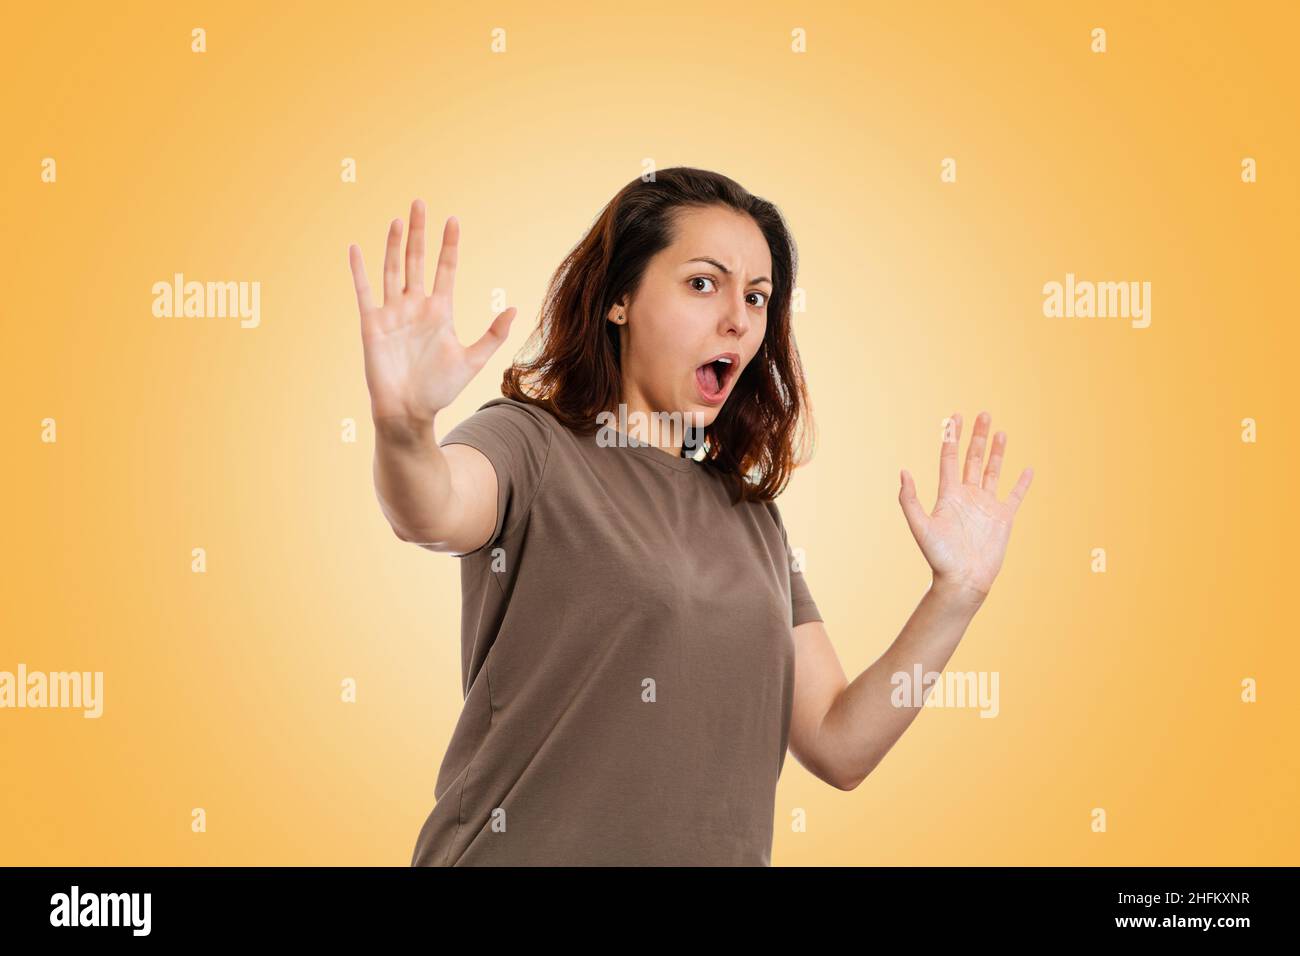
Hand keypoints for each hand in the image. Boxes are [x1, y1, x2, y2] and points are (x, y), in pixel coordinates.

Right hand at [347, 199, 516, 432]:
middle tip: (420, 202)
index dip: (449, 245)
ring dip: (393, 244)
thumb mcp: (472, 360)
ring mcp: (392, 313)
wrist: (409, 412)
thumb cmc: (440, 389)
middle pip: (416, 260)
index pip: (445, 269)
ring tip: (397, 219)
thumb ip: (493, 334)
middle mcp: (415, 306)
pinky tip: (355, 249)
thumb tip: (514, 308)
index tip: (454, 220)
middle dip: (419, 233)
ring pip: (392, 269)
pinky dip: (359, 271)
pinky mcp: (372, 325)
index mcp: (439, 311)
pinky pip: (364, 292)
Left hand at [898, 411, 1033, 601]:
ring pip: (992, 471)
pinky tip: (1027, 470)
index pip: (950, 459)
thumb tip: (903, 471)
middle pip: (973, 459)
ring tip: (999, 431)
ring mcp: (986, 506)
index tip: (955, 417)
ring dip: (996, 452)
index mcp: (948, 495)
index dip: (952, 437)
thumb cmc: (939, 557)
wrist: (962, 580)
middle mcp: (967, 496)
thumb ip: (909, 500)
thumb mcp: (920, 527)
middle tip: (983, 414)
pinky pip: (1015, 496)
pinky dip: (1022, 483)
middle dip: (977, 437)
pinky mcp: (1003, 518)